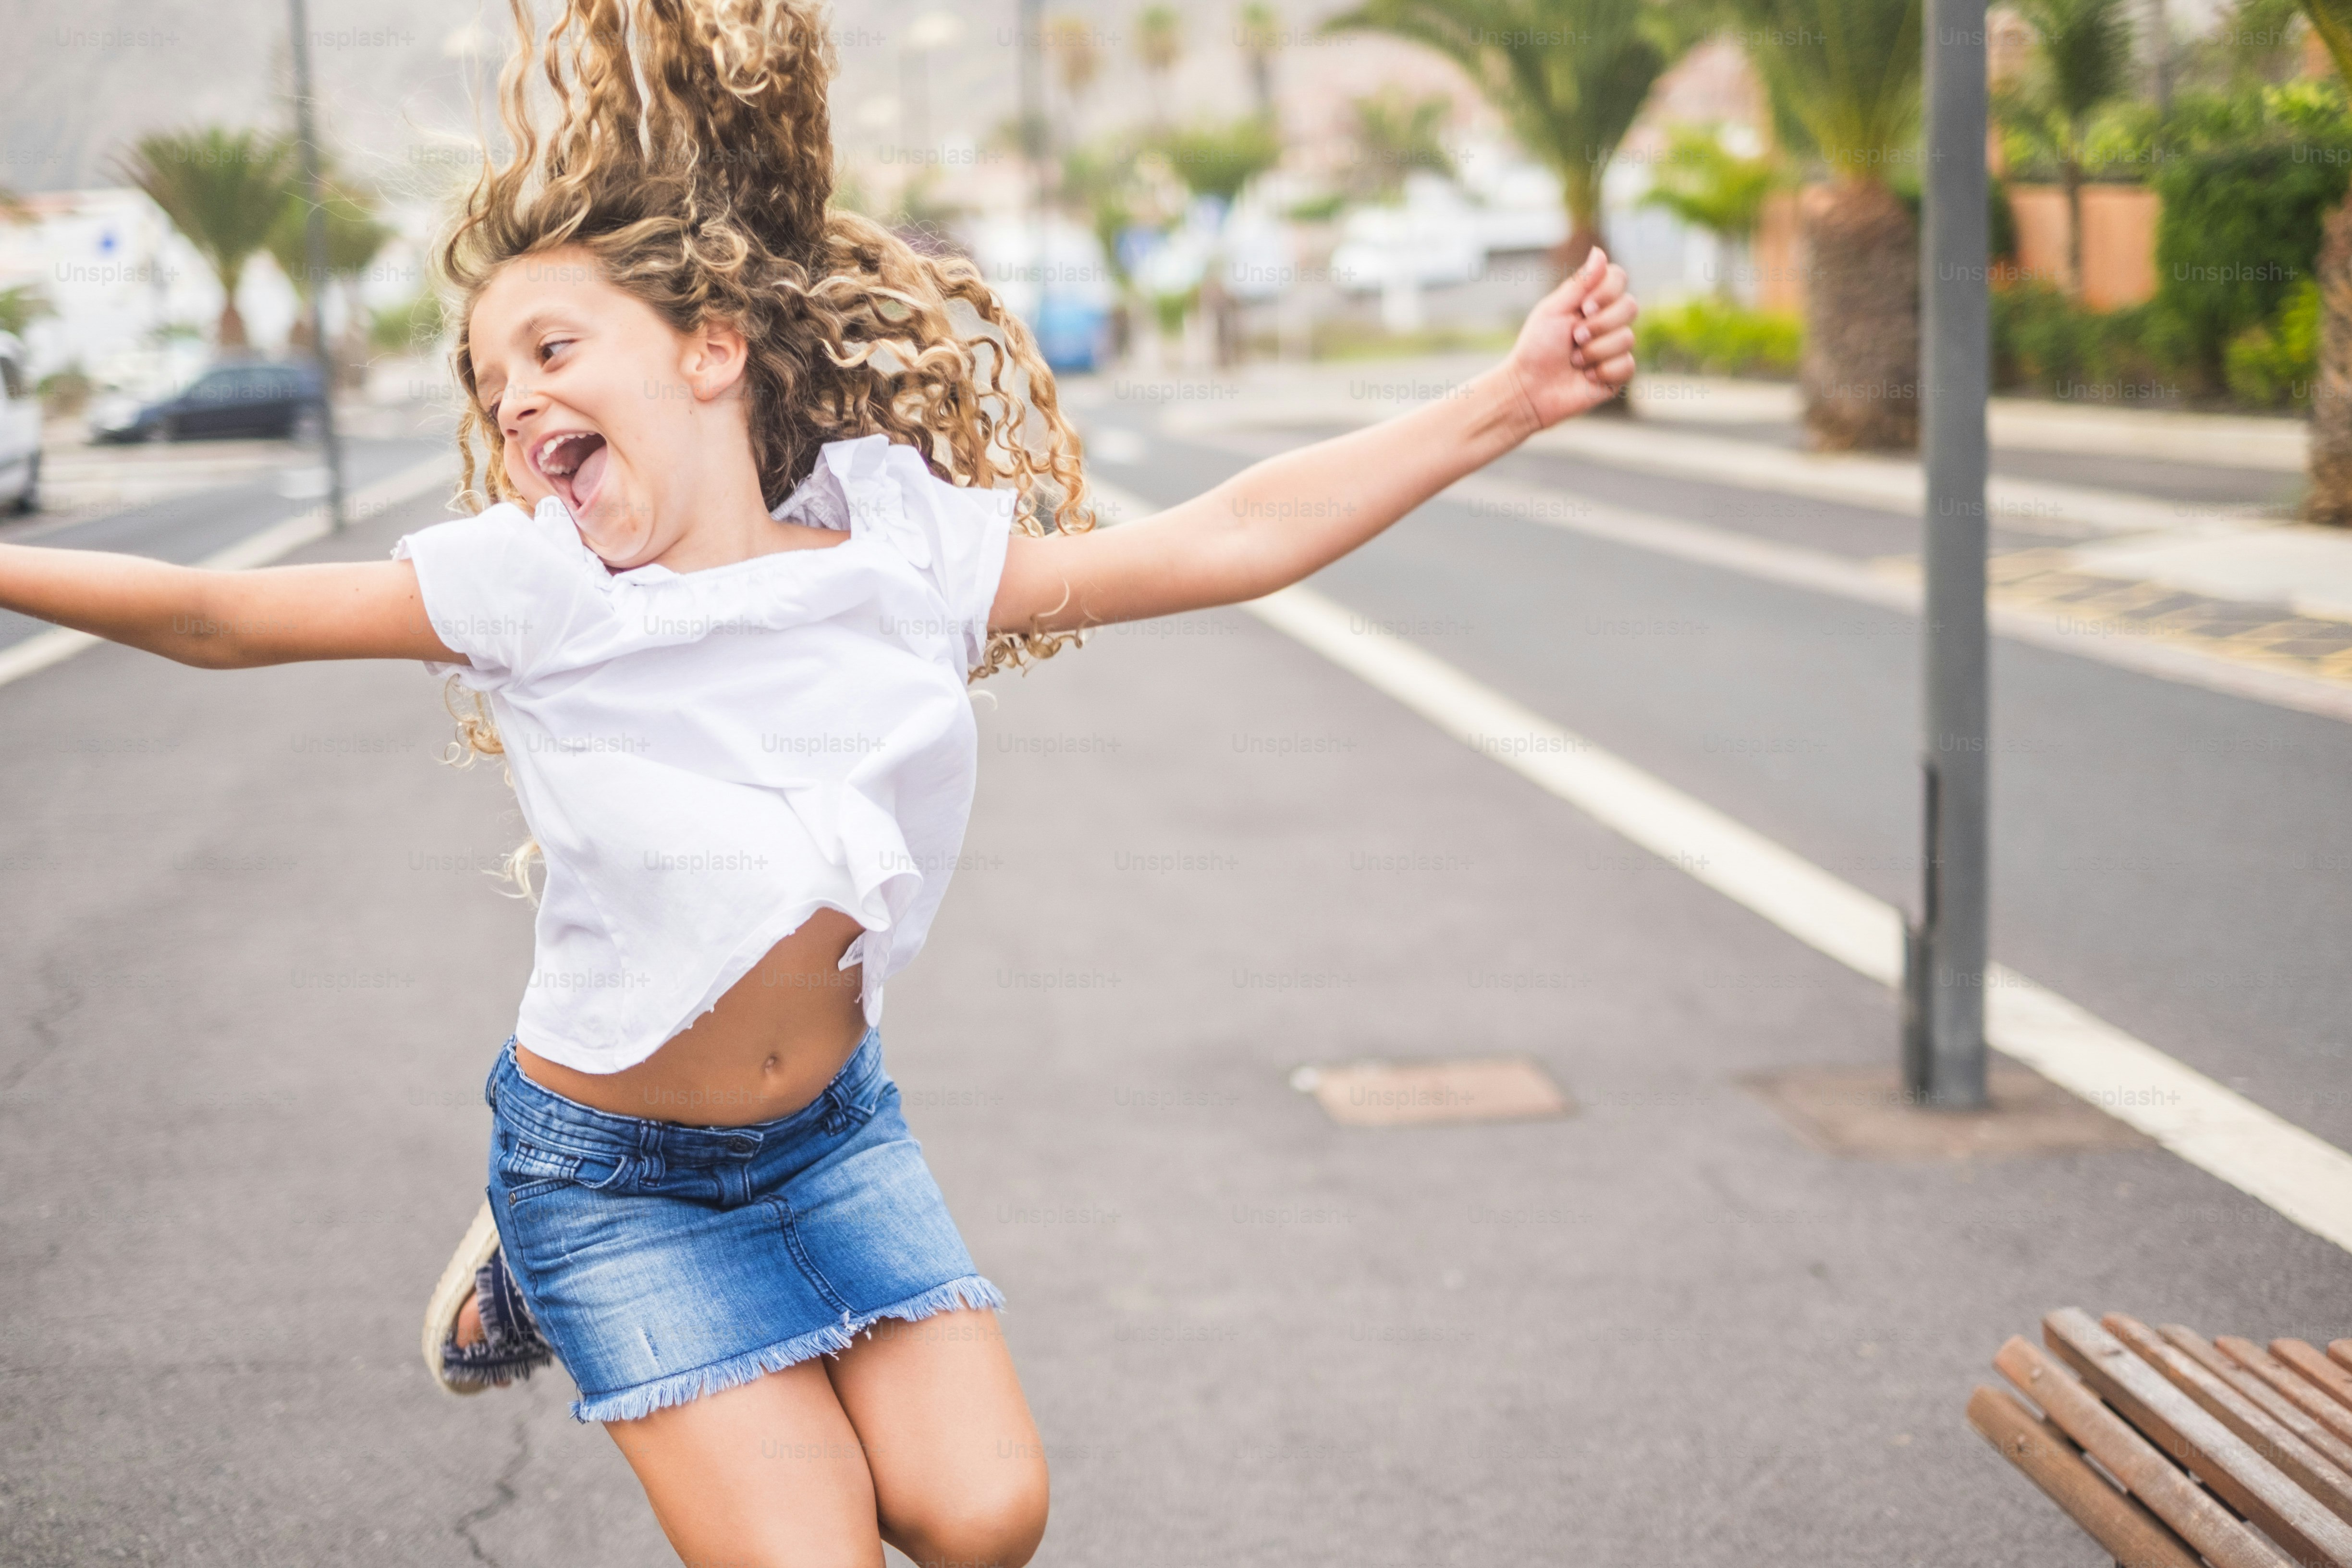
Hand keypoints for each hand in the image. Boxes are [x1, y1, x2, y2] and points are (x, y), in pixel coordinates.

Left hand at [1501, 247, 1638, 433]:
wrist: (1530, 388)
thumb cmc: (1536, 347)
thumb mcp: (1554, 310)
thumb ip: (1580, 283)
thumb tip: (1600, 251)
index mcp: (1592, 301)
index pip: (1618, 278)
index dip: (1607, 291)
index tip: (1584, 307)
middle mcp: (1608, 321)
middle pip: (1630, 306)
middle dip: (1599, 324)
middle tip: (1574, 337)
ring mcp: (1615, 347)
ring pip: (1627, 338)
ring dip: (1594, 352)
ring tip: (1573, 361)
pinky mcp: (1619, 373)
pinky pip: (1627, 365)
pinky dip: (1602, 371)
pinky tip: (1586, 377)